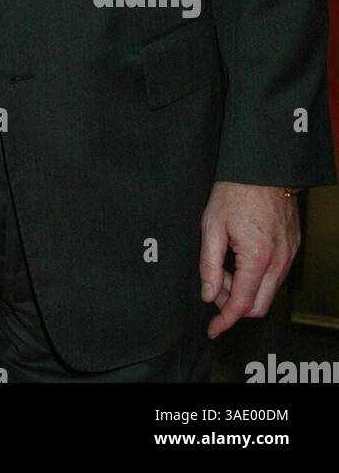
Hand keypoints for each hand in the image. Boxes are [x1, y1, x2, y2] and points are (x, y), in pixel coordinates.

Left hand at [199, 181, 299, 338]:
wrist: (263, 169)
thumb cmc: (236, 192)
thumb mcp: (211, 226)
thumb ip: (208, 265)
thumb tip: (208, 295)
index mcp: (257, 259)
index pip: (241, 304)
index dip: (224, 321)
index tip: (212, 329)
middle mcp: (279, 262)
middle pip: (258, 306)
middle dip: (232, 305)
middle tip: (213, 286)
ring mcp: (289, 256)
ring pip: (267, 292)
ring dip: (243, 290)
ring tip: (223, 266)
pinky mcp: (291, 248)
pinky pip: (275, 276)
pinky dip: (256, 278)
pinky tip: (238, 259)